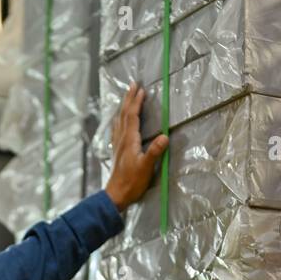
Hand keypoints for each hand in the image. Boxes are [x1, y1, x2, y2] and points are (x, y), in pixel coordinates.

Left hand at [104, 83, 168, 211]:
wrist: (116, 194)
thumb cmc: (132, 181)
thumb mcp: (146, 167)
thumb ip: (154, 151)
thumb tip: (164, 136)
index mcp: (129, 140)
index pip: (132, 116)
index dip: (136, 102)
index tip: (141, 90)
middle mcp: (121, 139)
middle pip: (124, 114)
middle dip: (128, 99)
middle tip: (132, 85)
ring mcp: (117, 144)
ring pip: (119, 120)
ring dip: (123, 106)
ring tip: (126, 97)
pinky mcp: (116, 151)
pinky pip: (116, 129)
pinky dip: (119, 119)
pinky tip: (118, 121)